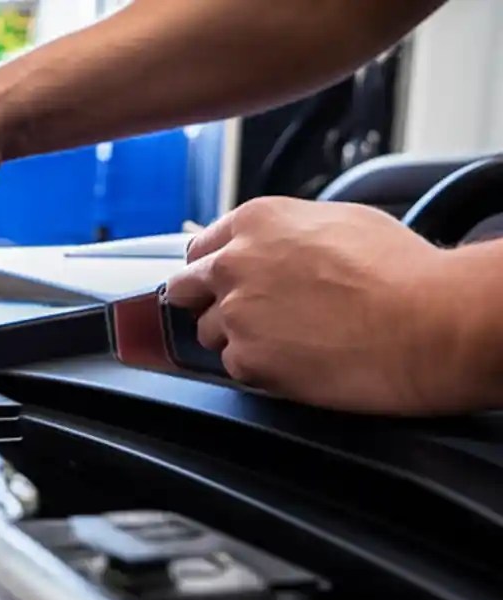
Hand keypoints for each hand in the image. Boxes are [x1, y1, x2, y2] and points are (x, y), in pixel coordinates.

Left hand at [164, 196, 472, 414]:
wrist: (426, 322)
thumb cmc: (400, 271)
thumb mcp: (339, 220)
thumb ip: (287, 231)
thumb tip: (273, 243)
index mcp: (256, 221)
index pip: (200, 247)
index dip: (212, 267)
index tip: (220, 281)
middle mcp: (233, 264)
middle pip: (185, 288)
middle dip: (205, 301)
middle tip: (241, 315)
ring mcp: (235, 314)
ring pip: (209, 332)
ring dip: (237, 338)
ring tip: (289, 340)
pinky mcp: (246, 359)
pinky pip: (236, 367)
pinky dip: (259, 368)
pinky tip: (299, 360)